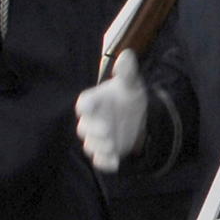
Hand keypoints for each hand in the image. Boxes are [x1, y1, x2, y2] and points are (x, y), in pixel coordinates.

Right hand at [75, 50, 147, 171]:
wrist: (136, 116)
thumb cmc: (126, 96)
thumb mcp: (130, 83)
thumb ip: (127, 72)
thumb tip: (127, 55)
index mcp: (93, 101)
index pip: (84, 104)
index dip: (85, 106)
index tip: (86, 108)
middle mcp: (91, 121)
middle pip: (85, 128)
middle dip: (94, 130)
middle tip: (105, 132)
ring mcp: (97, 137)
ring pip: (91, 145)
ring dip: (100, 147)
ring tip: (111, 146)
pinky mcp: (105, 151)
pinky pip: (101, 160)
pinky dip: (106, 163)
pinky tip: (114, 164)